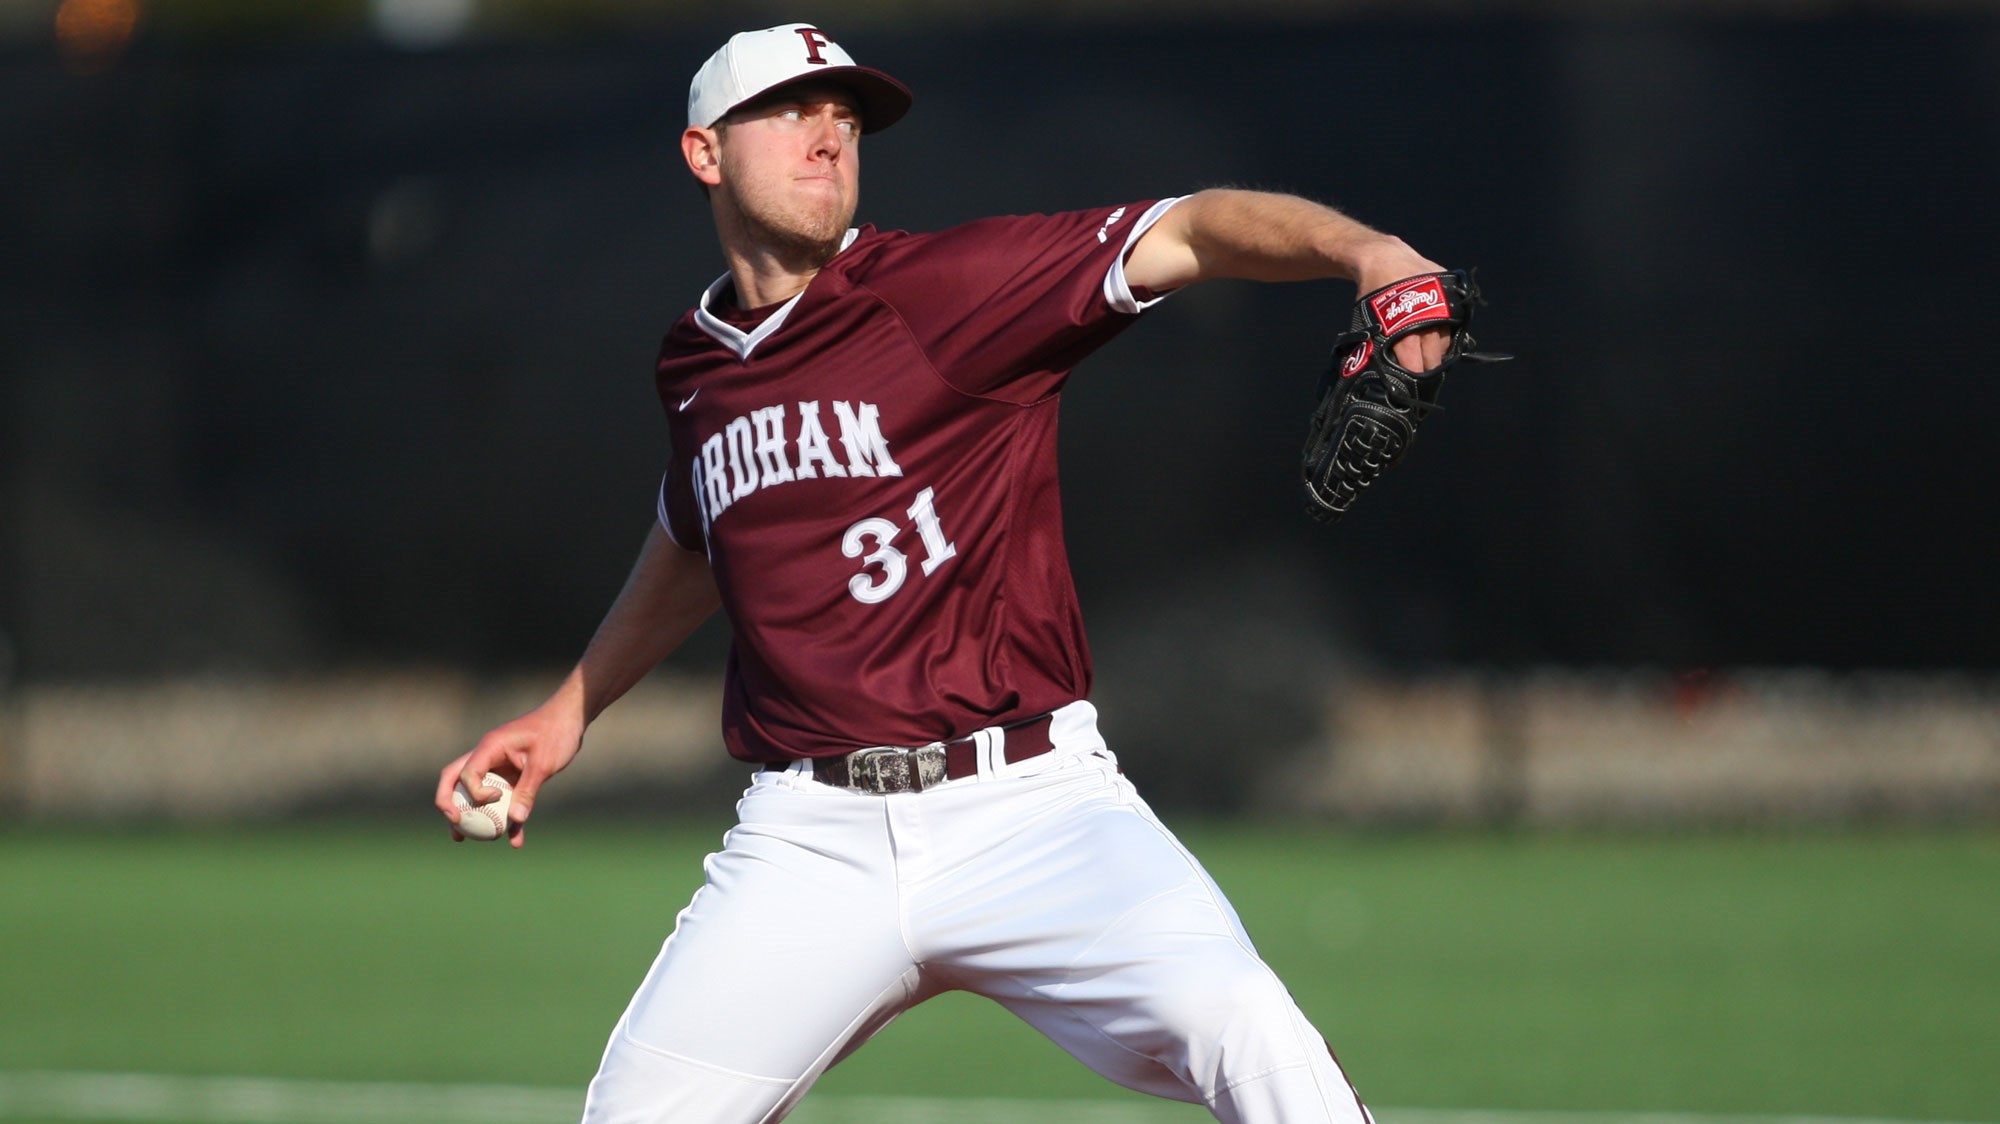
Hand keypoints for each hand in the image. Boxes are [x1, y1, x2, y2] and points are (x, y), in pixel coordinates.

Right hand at [434, 689, 585, 848]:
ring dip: (468, 814)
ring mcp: (497, 766)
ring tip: (460, 839)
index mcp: (490, 747)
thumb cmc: (557, 733)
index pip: (467, 773)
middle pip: (455, 778)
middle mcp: (487, 756)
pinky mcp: (511, 776)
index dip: (475, 792)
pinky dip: (506, 818)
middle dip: (448, 802)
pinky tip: (514, 840)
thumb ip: (528, 790)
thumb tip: (515, 819)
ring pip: (474, 792)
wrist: (570, 719)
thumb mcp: (543, 763)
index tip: (497, 797)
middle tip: (453, 823)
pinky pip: (503, 799)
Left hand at [1353, 237, 1449, 371]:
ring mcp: (1442, 303)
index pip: (1414, 359)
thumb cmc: (1374, 291)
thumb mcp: (1368, 318)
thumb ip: (1375, 343)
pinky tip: (1436, 340)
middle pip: (1433, 354)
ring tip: (1427, 358)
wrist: (1385, 257)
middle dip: (1426, 367)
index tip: (1411, 383)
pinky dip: (1444, 334)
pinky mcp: (1449, 293)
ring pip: (1445, 341)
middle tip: (1420, 375)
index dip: (1413, 373)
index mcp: (1406, 324)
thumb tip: (1370, 369)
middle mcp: (1428, 315)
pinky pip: (1452, 323)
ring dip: (1437, 352)